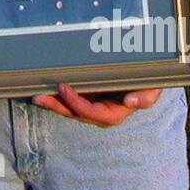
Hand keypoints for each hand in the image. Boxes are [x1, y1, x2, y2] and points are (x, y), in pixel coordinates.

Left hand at [30, 83, 161, 127]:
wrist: (146, 75)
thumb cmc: (148, 81)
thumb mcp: (153, 88)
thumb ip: (146, 96)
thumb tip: (130, 102)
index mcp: (116, 113)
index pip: (93, 113)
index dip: (77, 103)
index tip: (64, 88)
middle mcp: (102, 113)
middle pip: (76, 114)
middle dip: (57, 107)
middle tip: (39, 97)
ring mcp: (93, 106)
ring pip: (70, 109)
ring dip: (53, 104)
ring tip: (36, 95)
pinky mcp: (87, 98)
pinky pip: (70, 101)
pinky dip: (57, 98)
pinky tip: (44, 91)